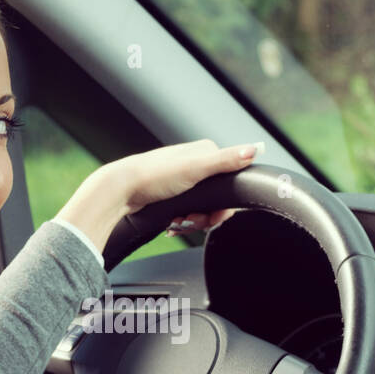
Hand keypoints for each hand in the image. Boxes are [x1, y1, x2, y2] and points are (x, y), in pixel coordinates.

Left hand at [55, 138, 261, 250]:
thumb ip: (225, 161)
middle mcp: (195, 163)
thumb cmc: (153, 176)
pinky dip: (183, 220)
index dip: (224, 203)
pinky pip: (188, 211)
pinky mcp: (172, 193)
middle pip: (217, 197)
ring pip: (202, 207)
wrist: (121, 191)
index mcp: (205, 152)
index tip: (214, 215)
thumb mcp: (195, 168)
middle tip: (192, 221)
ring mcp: (183, 178)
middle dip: (207, 215)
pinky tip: (173, 223)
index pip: (231, 180)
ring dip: (194, 220)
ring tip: (179, 222)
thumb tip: (253, 151)